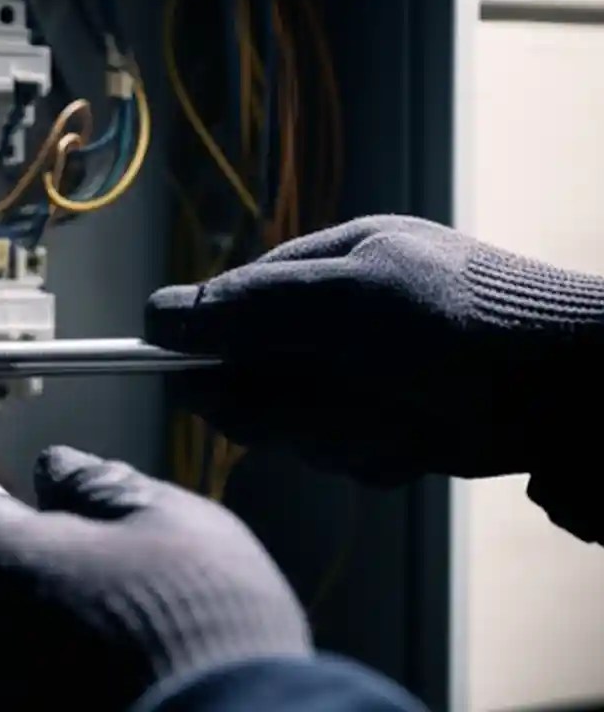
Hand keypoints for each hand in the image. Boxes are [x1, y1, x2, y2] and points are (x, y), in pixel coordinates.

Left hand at [0, 446, 309, 711]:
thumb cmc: (203, 633)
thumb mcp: (170, 523)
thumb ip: (95, 485)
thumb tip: (54, 465)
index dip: (11, 519)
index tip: (48, 529)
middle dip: (9, 584)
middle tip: (90, 601)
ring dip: (11, 645)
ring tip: (94, 658)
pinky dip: (17, 692)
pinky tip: (82, 694)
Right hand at [145, 215, 602, 484]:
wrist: (566, 386)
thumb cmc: (455, 321)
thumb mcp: (341, 297)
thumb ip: (248, 306)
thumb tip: (157, 317)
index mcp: (326, 267)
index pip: (229, 307)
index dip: (201, 347)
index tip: (180, 378)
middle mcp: (337, 320)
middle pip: (252, 374)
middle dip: (275, 402)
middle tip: (313, 406)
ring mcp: (364, 374)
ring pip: (294, 423)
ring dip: (327, 430)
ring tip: (385, 416)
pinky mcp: (392, 426)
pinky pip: (342, 452)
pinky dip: (368, 452)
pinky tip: (410, 437)